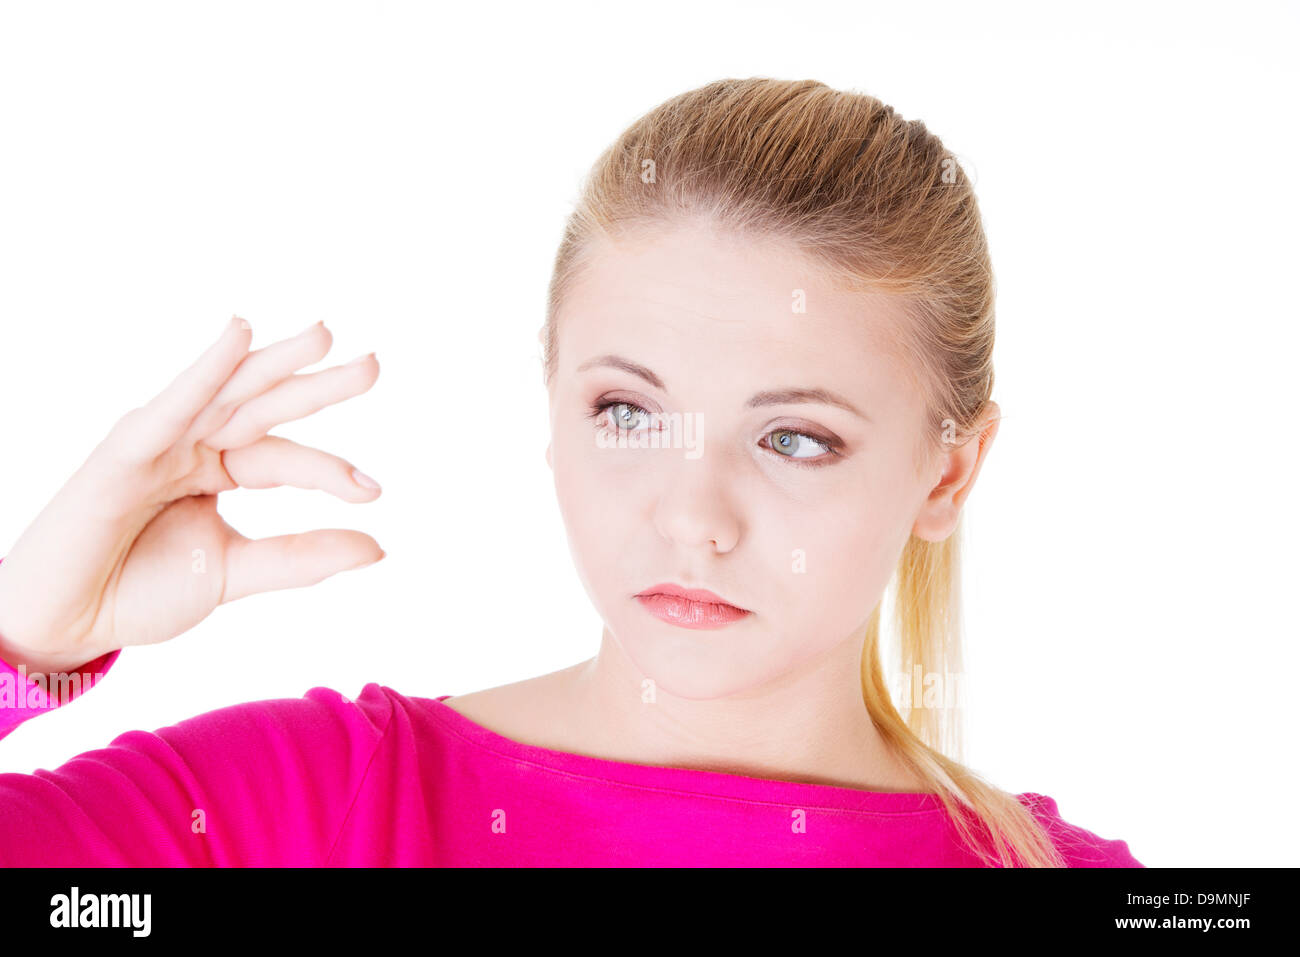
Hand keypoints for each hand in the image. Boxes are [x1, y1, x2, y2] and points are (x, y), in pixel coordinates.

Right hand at [0, 316, 384, 674]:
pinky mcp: (125, 449)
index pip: (285, 459)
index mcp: (220, 469)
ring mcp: (160, 441)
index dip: (331, 471)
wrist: (67, 622)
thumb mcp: (236, 572)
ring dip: (275, 361)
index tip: (373, 491)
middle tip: (374, 364)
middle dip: (319, 384)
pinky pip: (173, 406)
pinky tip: (238, 335)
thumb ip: (302, 557)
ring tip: (325, 334)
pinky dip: (205, 371)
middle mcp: (193, 444)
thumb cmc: (138, 590)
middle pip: (266, 406)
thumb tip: (379, 547)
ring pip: (228, 393)